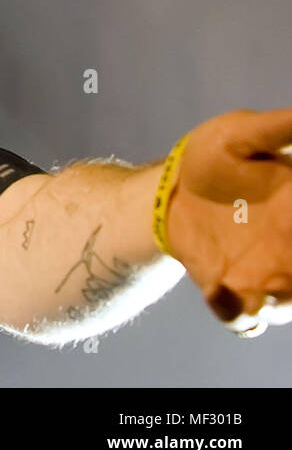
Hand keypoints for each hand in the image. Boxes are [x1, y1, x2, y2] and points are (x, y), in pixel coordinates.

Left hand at [165, 108, 291, 335]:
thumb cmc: (214, 155)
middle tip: (287, 265)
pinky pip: (243, 319)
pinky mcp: (232, 292)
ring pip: (289, 307)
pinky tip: (218, 292)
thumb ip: (281, 130)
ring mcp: (267, 277)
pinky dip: (237, 315)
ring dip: (284, 304)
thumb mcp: (244, 135)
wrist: (169, 189)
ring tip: (270, 296)